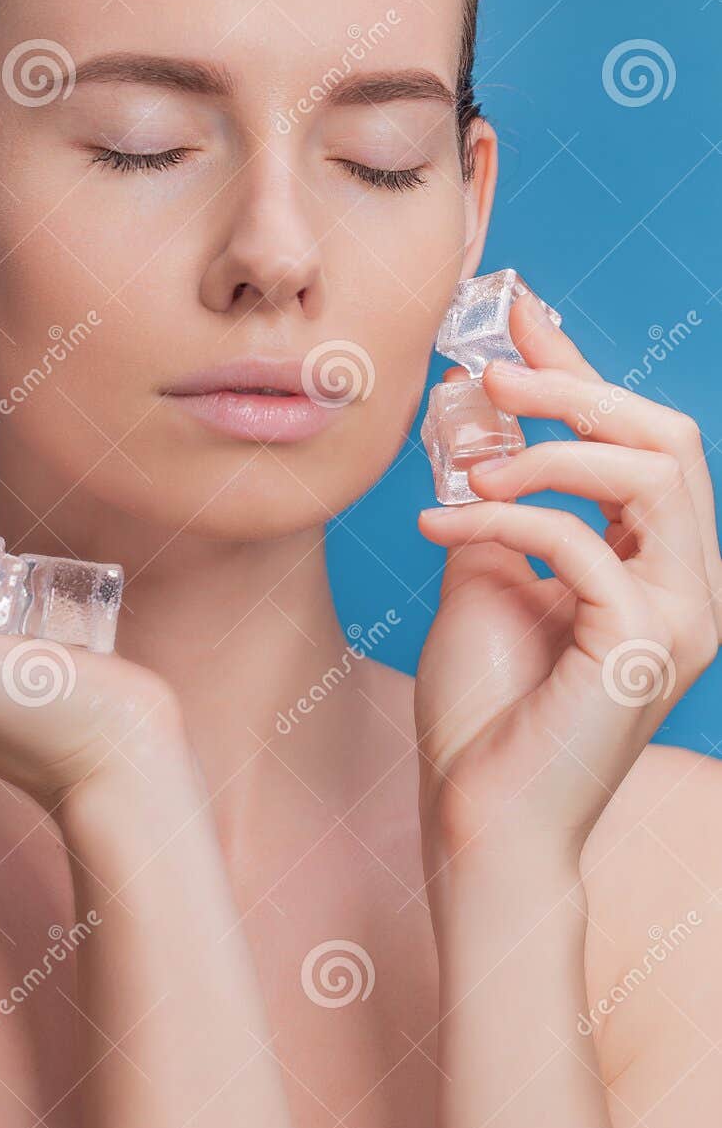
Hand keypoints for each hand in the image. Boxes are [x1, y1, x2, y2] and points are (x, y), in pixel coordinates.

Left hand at [414, 295, 720, 876]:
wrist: (479, 814)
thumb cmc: (484, 710)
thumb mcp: (483, 577)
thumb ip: (496, 504)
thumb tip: (473, 421)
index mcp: (656, 564)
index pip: (632, 440)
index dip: (576, 369)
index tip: (516, 312)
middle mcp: (686, 585)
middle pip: (665, 437)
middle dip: (575, 388)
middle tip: (488, 375)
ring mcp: (679, 616)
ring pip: (653, 472)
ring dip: (551, 448)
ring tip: (470, 471)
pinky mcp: (645, 645)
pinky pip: (585, 542)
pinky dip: (509, 522)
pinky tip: (440, 531)